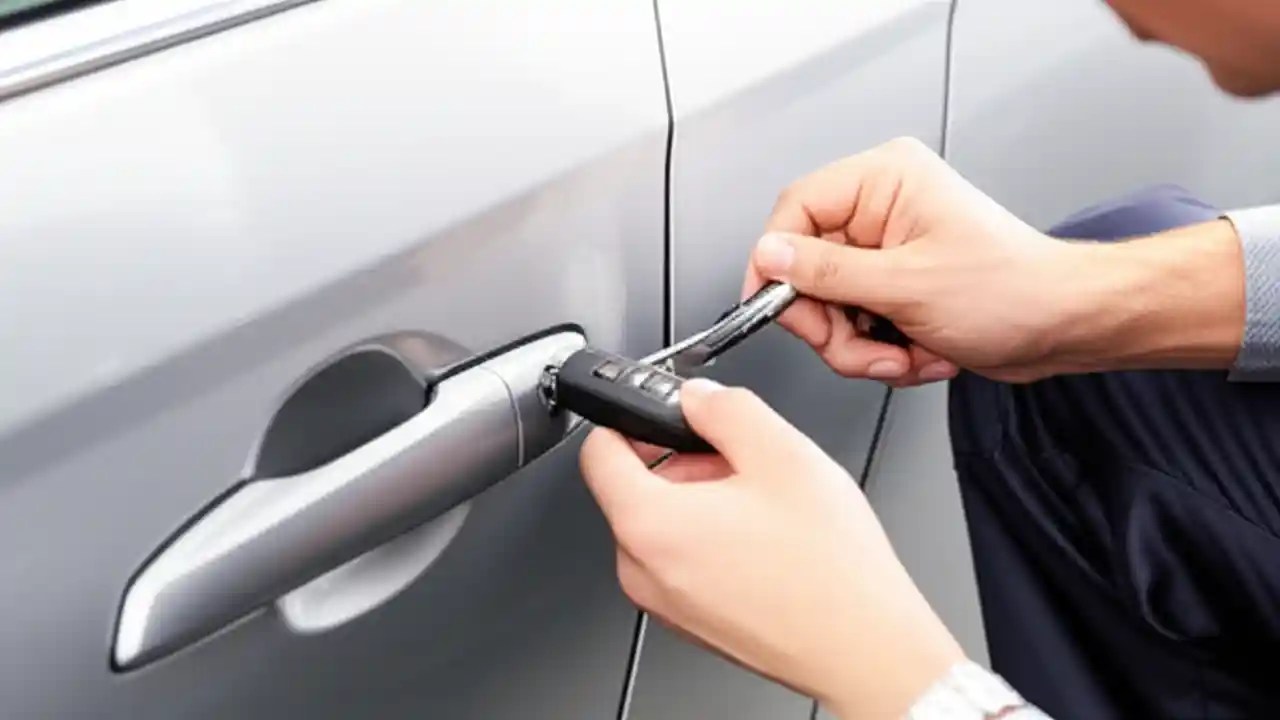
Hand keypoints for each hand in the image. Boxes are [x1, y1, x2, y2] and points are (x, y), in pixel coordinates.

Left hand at [579, 379, 964, 718]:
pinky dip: (712, 539)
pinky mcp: (690, 621)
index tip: (665, 413)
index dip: (632, 418)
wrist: (863, 650)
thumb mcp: (782, 452)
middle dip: (685, 461)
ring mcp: (664, 602)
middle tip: (741, 461)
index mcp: (649, 523)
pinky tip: (765, 540)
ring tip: (764, 506)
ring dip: (703, 500)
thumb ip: (725, 406)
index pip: (598, 451)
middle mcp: (642, 569)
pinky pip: (682, 560)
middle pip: (635, 487)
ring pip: (663, 524)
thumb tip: (697, 397)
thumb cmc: (828, 571)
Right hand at [744, 137, 1245, 382]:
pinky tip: (918, 351)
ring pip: (827, 307)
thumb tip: (770, 257)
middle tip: (857, 345)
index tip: (771, 303)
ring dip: (860, 347)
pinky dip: (880, 352)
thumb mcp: (906, 285)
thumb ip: (827, 272)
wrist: (1063, 327)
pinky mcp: (893, 287)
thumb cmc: (1014, 290)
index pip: (796, 209)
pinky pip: (854, 325)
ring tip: (902, 353)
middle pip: (806, 268)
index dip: (776, 260)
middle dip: (831, 324)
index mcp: (885, 180)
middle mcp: (882, 209)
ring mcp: (886, 251)